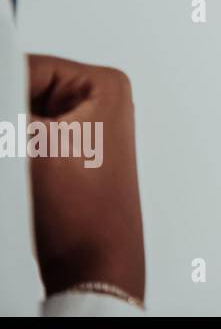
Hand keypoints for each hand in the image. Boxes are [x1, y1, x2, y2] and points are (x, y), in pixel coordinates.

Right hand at [27, 55, 145, 302]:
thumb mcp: (29, 147)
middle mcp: (99, 100)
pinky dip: (15, 151)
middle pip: (21, 90)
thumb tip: (4, 77)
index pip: (25, 65)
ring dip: (10, 134)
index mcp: (103, 84)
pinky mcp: (68, 152)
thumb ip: (7, 108)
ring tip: (29, 169)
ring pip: (18, 116)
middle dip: (7, 119)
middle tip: (22, 153)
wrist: (93, 263)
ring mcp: (84, 127)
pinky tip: (24, 177)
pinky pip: (26, 138)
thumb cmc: (81, 212)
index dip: (0, 91)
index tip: (6, 127)